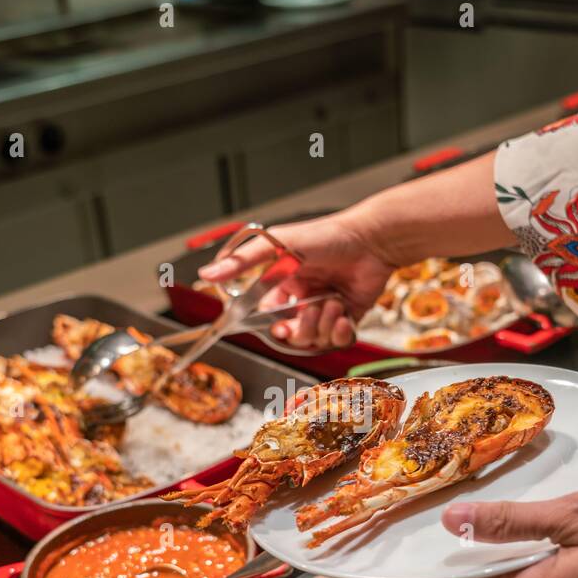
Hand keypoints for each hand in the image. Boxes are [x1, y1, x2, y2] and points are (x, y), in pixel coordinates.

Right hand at [197, 210, 398, 349]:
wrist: (371, 239)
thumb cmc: (326, 236)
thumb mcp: (278, 245)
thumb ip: (242, 262)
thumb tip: (206, 274)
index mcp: (284, 284)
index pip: (268, 316)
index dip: (273, 326)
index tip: (280, 325)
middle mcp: (303, 298)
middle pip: (292, 335)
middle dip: (301, 329)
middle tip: (310, 310)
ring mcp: (326, 309)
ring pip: (315, 340)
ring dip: (323, 325)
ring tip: (333, 302)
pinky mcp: (348, 317)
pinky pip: (337, 341)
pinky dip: (340, 332)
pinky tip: (343, 314)